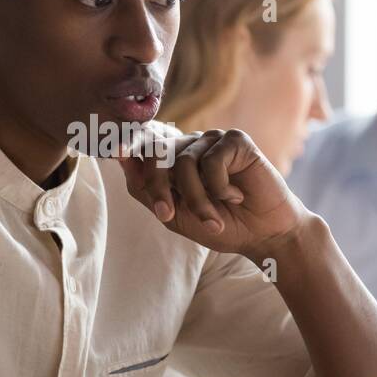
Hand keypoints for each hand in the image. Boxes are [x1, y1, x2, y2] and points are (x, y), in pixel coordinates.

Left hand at [117, 128, 307, 258]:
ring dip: (197, 199)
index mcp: (174, 159)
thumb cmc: (220, 225)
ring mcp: (214, 140)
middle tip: (167, 216)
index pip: (145, 148)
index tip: (114, 149)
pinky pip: (212, 160)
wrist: (263, 236)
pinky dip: (220, 187)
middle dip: (158, 189)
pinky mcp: (236, 140)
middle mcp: (191, 145)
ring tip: (214, 218)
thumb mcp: (175, 215)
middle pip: (158, 154)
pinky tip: (237, 195)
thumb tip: (119, 155)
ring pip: (184, 162)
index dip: (129, 146)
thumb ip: (146, 189)